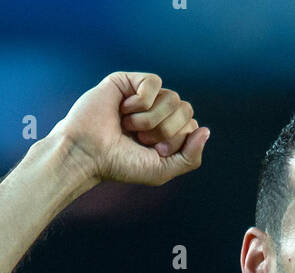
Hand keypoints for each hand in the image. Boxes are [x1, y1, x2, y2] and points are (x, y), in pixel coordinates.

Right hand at [49, 71, 209, 187]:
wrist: (89, 153)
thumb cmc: (121, 164)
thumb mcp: (162, 170)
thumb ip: (190, 157)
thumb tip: (205, 130)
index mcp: (168, 132)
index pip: (192, 126)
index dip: (177, 141)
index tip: (155, 151)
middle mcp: (158, 112)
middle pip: (186, 110)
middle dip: (167, 130)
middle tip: (142, 139)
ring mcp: (144, 96)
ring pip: (173, 97)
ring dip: (151, 119)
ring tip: (129, 127)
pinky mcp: (129, 81)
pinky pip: (154, 82)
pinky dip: (141, 102)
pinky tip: (124, 110)